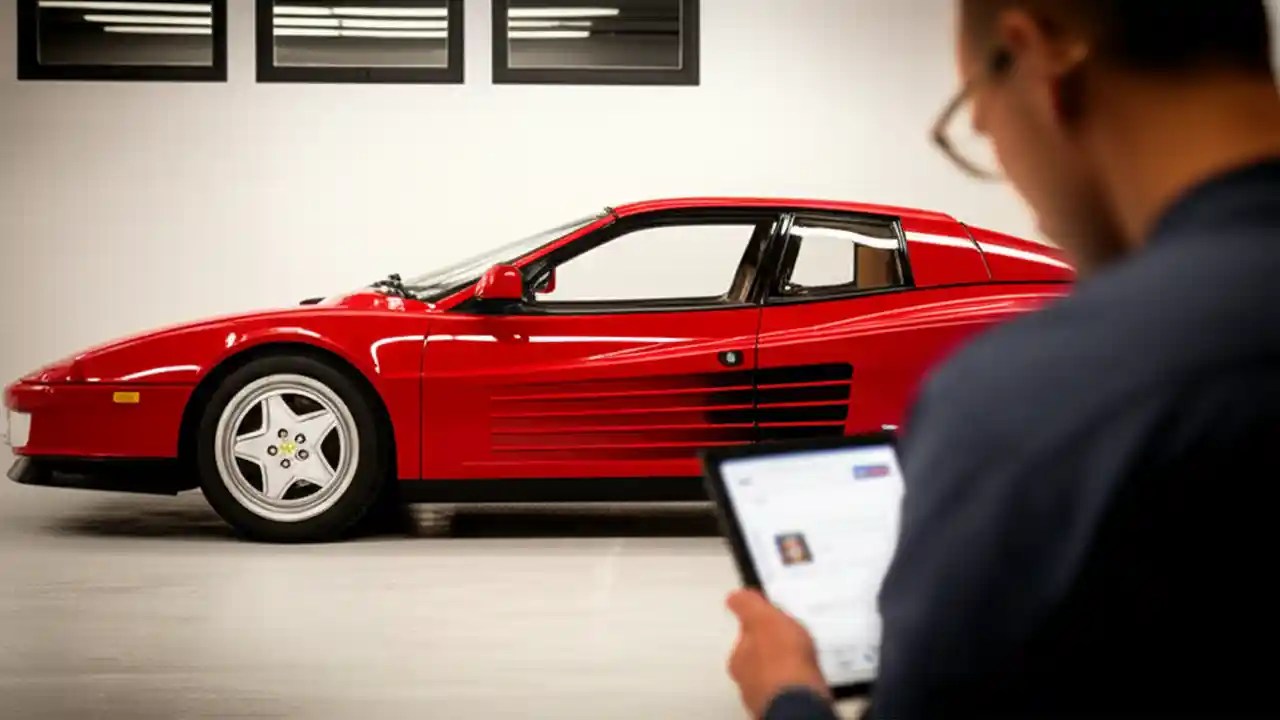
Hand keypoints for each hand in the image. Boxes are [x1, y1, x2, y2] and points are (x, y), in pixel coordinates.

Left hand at [726, 589, 831, 717]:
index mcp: (739, 658)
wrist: (800, 700)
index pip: (745, 637)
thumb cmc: (782, 662)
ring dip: (785, 668)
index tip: (770, 620)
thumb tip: (735, 597)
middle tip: (790, 638)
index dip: (760, 626)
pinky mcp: (786, 706)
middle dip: (772, 649)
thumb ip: (748, 605)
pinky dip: (797, 683)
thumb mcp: (764, 618)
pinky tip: (810, 678)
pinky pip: (790, 690)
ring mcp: (766, 695)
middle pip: (758, 659)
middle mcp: (748, 680)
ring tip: (804, 658)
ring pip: (774, 677)